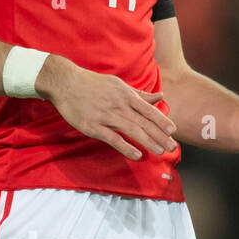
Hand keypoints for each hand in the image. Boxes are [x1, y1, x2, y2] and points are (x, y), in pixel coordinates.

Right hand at [36, 56, 176, 159]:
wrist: (66, 83)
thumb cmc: (93, 84)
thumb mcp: (118, 85)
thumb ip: (140, 94)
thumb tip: (160, 96)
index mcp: (126, 95)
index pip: (148, 109)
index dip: (161, 120)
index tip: (172, 130)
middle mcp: (118, 106)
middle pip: (143, 122)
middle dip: (159, 135)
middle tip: (172, 147)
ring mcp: (106, 117)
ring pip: (131, 131)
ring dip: (148, 142)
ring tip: (160, 152)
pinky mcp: (93, 127)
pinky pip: (113, 139)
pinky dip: (126, 147)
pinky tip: (137, 155)